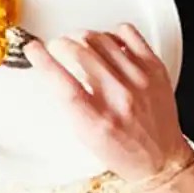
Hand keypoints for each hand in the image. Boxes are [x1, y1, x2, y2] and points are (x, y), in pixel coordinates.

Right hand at [25, 23, 193, 192]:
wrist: (160, 159)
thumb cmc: (122, 151)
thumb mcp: (85, 136)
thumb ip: (70, 104)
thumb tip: (53, 70)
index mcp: (97, 121)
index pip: (64, 83)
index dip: (44, 61)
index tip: (33, 49)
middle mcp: (120, 98)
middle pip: (80, 52)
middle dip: (61, 44)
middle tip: (57, 47)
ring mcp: (140, 80)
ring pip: (101, 38)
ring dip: (82, 37)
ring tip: (79, 44)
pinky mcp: (155, 68)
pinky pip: (128, 33)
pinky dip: (111, 33)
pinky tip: (107, 43)